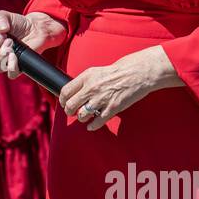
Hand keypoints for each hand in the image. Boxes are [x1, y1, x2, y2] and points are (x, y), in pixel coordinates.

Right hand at [0, 10, 66, 76]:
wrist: (35, 29)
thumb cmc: (17, 24)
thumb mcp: (6, 16)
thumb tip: (1, 29)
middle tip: (4, 36)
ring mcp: (4, 63)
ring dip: (3, 53)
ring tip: (11, 41)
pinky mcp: (16, 68)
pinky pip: (10, 74)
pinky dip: (11, 65)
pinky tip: (15, 55)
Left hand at [59, 45, 180, 131]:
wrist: (136, 73)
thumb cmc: (117, 72)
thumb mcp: (96, 72)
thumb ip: (84, 81)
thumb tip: (73, 93)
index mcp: (86, 77)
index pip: (65, 91)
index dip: (62, 100)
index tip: (64, 103)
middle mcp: (92, 88)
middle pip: (70, 105)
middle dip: (70, 111)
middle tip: (72, 112)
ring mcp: (101, 99)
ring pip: (82, 115)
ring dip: (82, 118)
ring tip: (85, 117)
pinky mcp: (112, 108)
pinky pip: (97, 122)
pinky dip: (92, 126)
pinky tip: (92, 125)